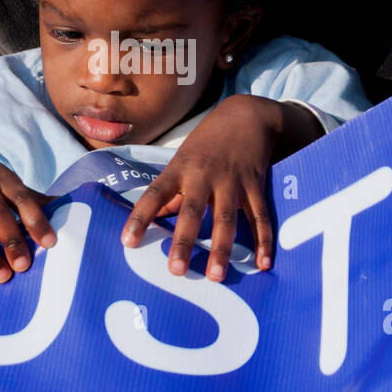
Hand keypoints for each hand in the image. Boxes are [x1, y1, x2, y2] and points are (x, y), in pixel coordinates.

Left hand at [120, 95, 321, 281]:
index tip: (128, 242)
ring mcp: (231, 179)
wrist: (246, 115)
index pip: (155, 195)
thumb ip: (172, 193)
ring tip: (216, 276)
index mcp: (180, 169)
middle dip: (184, 242)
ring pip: (227, 218)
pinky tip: (263, 264)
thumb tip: (154, 220)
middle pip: (192, 211)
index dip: (140, 218)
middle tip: (177, 270)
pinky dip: (263, 240)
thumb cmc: (207, 143)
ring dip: (222, 248)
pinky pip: (260, 215)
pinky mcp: (255, 183)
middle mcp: (204, 175)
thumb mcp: (182, 160)